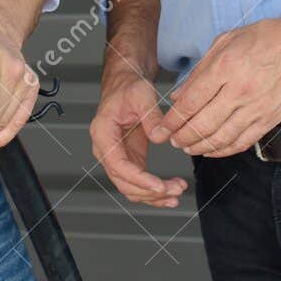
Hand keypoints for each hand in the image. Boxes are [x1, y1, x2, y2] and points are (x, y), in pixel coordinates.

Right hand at [91, 69, 187, 206]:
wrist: (125, 84)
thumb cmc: (128, 87)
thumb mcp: (142, 94)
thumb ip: (152, 116)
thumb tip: (161, 137)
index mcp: (103, 132)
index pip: (117, 164)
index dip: (138, 179)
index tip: (159, 186)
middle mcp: (105, 148)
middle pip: (123, 181)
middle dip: (150, 191)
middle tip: (175, 189)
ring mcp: (116, 156)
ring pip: (130, 188)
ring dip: (153, 196)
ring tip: (177, 193)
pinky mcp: (129, 159)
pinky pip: (137, 183)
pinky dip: (152, 192)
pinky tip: (169, 195)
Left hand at [154, 16, 280, 155]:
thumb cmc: (266, 38)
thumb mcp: (225, 42)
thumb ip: (199, 71)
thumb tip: (178, 96)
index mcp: (225, 67)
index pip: (190, 102)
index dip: (171, 120)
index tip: (161, 128)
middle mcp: (240, 90)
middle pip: (202, 124)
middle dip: (181, 137)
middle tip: (170, 140)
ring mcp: (257, 107)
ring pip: (221, 137)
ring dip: (199, 146)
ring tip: (187, 147)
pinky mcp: (270, 118)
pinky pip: (243, 142)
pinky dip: (224, 150)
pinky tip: (212, 150)